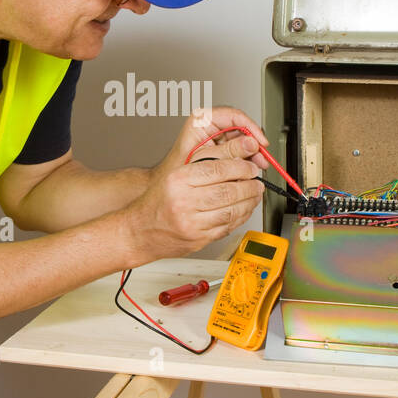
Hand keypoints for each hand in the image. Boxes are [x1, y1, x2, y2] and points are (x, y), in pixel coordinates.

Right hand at [122, 153, 264, 262]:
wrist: (141, 231)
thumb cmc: (159, 201)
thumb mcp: (176, 174)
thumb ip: (205, 165)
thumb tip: (239, 158)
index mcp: (178, 180)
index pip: (218, 169)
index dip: (241, 168)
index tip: (250, 167)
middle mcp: (183, 201)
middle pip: (228, 191)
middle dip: (249, 185)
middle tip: (256, 181)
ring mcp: (192, 223)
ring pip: (232, 210)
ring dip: (249, 202)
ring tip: (254, 194)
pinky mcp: (199, 239)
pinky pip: (228, 226)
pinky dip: (241, 217)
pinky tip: (244, 210)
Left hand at [150, 105, 270, 188]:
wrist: (170, 184)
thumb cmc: (178, 169)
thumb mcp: (206, 158)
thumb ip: (229, 151)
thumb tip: (251, 144)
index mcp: (202, 119)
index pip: (234, 116)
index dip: (252, 128)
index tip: (261, 142)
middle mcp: (210, 125)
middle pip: (241, 129)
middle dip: (254, 144)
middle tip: (262, 159)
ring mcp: (216, 136)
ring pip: (242, 141)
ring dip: (252, 154)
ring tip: (257, 167)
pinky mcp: (220, 148)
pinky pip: (239, 151)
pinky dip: (246, 160)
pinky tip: (250, 170)